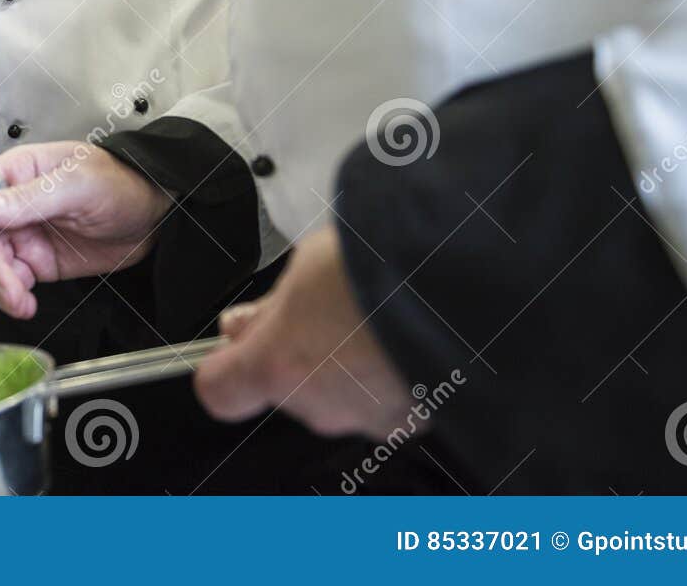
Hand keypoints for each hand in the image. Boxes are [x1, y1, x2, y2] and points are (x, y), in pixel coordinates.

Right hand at [0, 142, 172, 319]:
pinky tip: (26, 305)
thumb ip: (30, 198)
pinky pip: (10, 281)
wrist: (155, 216)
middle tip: (8, 286)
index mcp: (18, 172)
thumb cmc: (121, 184)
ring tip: (21, 301)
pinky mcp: (36, 261)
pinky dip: (11, 297)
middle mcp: (12, 203)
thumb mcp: (78, 186)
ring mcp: (23, 233)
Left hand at [194, 226, 412, 438]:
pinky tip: (405, 334)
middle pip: (286, 387)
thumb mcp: (307, 263)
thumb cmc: (383, 267)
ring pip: (340, 395)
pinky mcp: (415, 423)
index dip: (226, 365)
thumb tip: (248, 325)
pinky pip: (387, 400)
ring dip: (348, 363)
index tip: (241, 339)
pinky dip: (390, 374)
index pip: (219, 391)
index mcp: (276, 365)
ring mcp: (369, 420)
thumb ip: (272, 305)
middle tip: (323, 305)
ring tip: (376, 312)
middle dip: (299, 350)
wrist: (468, 291)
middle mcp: (318, 406)